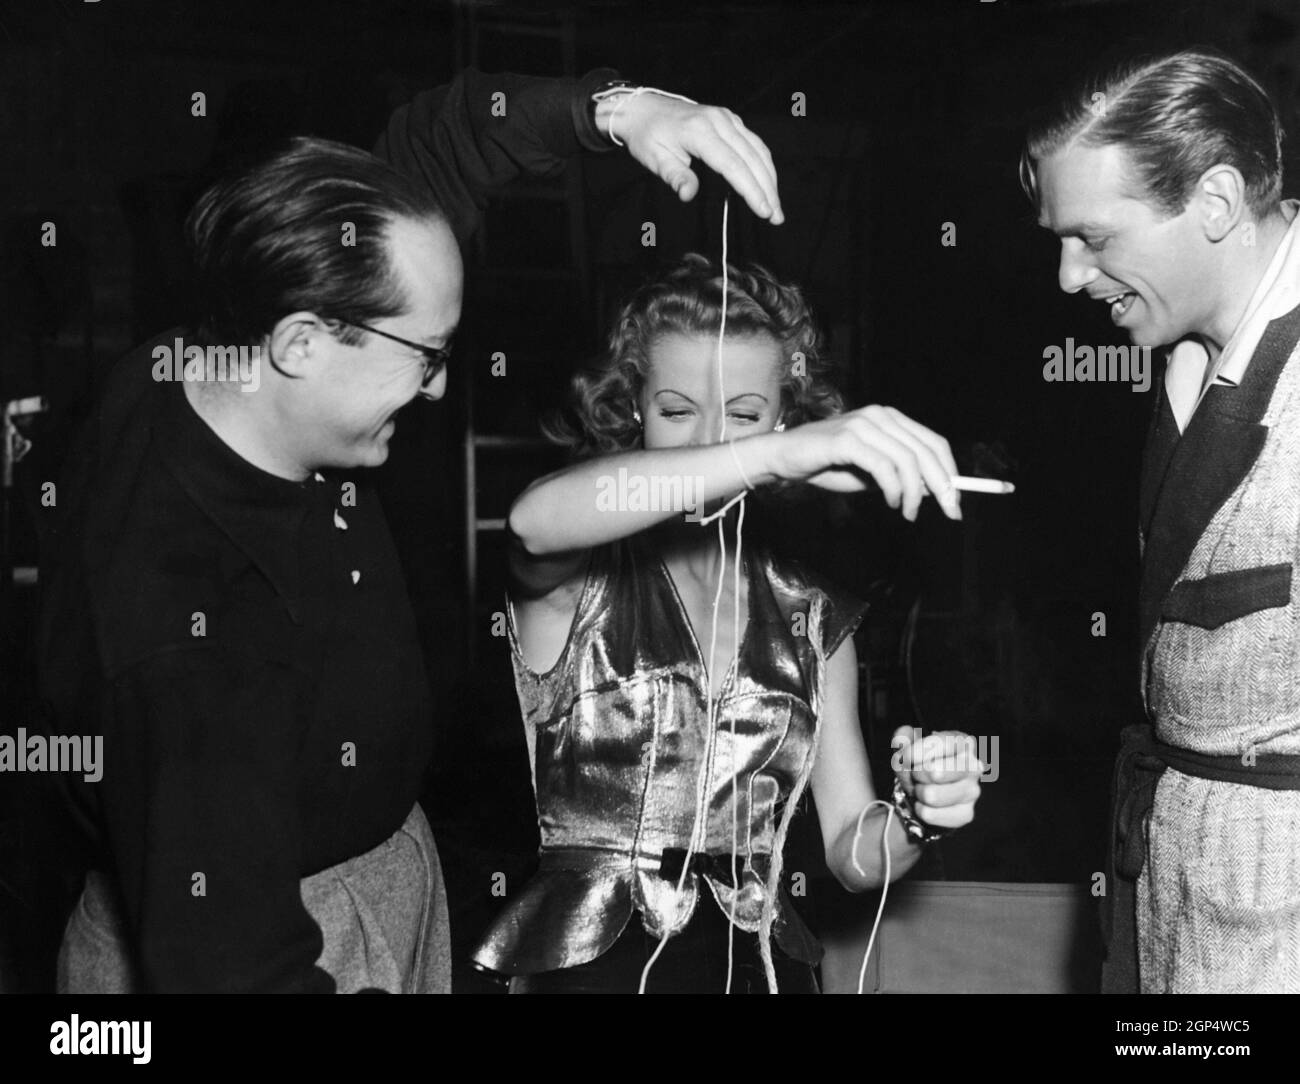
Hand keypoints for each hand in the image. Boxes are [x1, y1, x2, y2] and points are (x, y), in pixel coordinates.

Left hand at [601, 91, 782, 223]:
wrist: (644, 108)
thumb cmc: (647, 136)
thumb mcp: (655, 158)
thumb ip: (675, 176)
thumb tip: (688, 195)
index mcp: (700, 131)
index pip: (733, 165)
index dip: (751, 190)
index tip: (764, 211)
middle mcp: (719, 121)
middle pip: (752, 159)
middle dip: (767, 190)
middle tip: (776, 216)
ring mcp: (727, 118)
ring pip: (758, 150)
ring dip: (770, 178)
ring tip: (776, 204)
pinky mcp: (730, 119)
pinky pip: (754, 142)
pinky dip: (764, 164)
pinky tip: (768, 181)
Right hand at [762, 405, 961, 519]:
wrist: (783, 458)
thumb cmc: (825, 465)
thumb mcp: (870, 474)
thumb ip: (898, 477)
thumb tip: (930, 491)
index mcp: (889, 419)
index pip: (932, 442)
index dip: (949, 472)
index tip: (955, 500)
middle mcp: (880, 416)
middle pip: (925, 451)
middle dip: (942, 485)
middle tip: (949, 511)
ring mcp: (863, 425)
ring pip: (907, 460)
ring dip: (913, 493)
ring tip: (908, 513)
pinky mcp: (847, 439)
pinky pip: (883, 467)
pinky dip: (893, 489)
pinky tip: (891, 503)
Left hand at [891, 727, 981, 830]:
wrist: (924, 795)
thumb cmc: (919, 765)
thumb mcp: (908, 748)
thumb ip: (902, 739)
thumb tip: (902, 733)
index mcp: (963, 743)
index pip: (946, 743)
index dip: (921, 750)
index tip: (906, 756)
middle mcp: (973, 766)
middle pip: (936, 771)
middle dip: (917, 773)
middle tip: (916, 774)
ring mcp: (972, 791)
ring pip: (931, 795)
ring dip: (917, 792)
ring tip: (921, 788)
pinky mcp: (966, 814)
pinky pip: (930, 814)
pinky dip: (919, 809)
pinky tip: (925, 804)